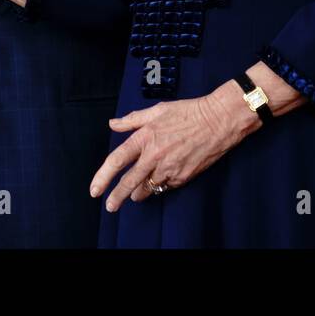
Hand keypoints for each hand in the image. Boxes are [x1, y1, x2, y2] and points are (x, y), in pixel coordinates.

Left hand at [89, 81, 260, 211]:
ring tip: (135, 195)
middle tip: (110, 206)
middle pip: (129, 182)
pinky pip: (166, 186)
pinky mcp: (183, 176)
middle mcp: (154, 155)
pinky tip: (159, 181)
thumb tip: (113, 124)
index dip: (103, 177)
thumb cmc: (189, 111)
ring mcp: (169, 168)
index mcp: (145, 137)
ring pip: (148, 188)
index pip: (117, 161)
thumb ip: (132, 120)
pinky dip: (160, 185)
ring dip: (139, 192)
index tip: (95, 190)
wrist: (219, 120)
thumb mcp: (157, 110)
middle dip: (117, 197)